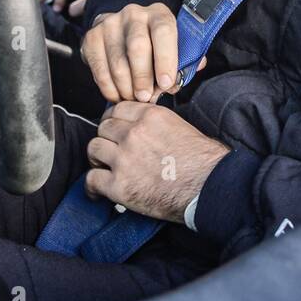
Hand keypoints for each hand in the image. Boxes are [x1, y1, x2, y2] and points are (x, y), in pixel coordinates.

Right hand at [81, 3, 202, 102]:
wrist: (123, 31)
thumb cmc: (155, 45)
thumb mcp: (174, 47)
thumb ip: (185, 59)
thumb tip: (196, 66)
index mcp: (159, 13)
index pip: (164, 31)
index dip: (166, 59)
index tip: (166, 84)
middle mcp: (134, 14)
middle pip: (137, 47)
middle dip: (142, 77)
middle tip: (145, 97)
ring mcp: (110, 24)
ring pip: (117, 61)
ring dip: (125, 87)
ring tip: (133, 99)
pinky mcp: (92, 37)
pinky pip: (99, 68)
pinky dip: (108, 87)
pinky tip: (117, 95)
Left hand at [85, 102, 228, 222]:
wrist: (209, 188)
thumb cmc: (205, 162)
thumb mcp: (182, 127)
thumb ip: (158, 124)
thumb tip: (148, 130)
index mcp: (151, 116)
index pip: (118, 109)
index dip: (114, 119)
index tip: (114, 129)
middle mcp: (134, 133)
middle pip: (103, 127)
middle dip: (106, 138)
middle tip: (111, 151)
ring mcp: (124, 159)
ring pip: (94, 149)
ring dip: (97, 159)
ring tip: (103, 168)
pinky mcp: (119, 185)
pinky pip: (91, 180)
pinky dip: (92, 187)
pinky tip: (97, 192)